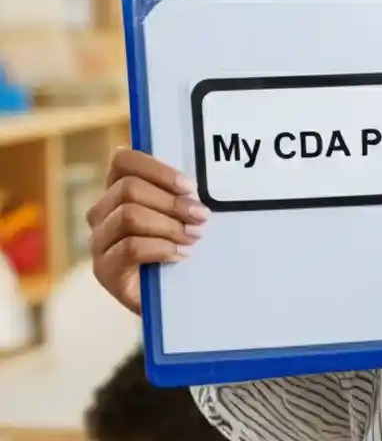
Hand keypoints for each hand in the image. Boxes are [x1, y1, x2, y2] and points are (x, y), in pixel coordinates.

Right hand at [86, 149, 208, 314]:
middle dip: (172, 202)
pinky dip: (161, 248)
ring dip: (169, 225)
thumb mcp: (180, 217)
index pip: (123, 162)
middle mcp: (102, 214)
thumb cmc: (178, 249)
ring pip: (129, 215)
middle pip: (129, 189)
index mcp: (118, 192)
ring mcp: (99, 242)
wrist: (170, 300)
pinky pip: (131, 247)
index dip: (158, 169)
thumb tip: (196, 187)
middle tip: (201, 217)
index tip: (190, 186)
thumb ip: (179, 196)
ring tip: (193, 237)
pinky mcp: (104, 270)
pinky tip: (179, 255)